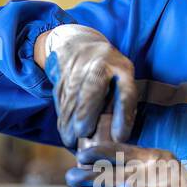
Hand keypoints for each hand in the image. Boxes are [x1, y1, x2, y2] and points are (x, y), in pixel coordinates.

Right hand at [39, 24, 137, 146]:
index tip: (119, 137)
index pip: (125, 92)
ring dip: (70, 120)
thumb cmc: (109, 71)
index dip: (123, 115)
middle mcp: (100, 65)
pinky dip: (63, 118)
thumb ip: (123, 103)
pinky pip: (62, 100)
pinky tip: (65, 134)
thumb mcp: (123, 78)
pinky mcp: (62, 77)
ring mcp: (78, 69)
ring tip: (71, 141)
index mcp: (122, 68)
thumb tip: (120, 139)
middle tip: (83, 133)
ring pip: (73, 96)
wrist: (78, 45)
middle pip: (92, 88)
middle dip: (86, 112)